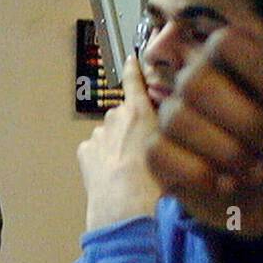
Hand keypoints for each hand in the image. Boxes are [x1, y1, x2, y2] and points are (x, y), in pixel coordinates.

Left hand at [79, 56, 162, 230]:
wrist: (126, 204)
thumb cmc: (159, 180)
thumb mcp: (177, 149)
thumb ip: (172, 130)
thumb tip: (177, 129)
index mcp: (141, 112)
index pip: (135, 81)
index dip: (133, 69)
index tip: (129, 58)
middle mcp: (115, 117)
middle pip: (123, 114)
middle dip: (130, 126)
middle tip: (142, 150)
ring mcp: (97, 134)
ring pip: (109, 134)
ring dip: (116, 145)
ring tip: (129, 168)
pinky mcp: (85, 151)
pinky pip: (95, 150)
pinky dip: (102, 158)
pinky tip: (112, 174)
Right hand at [146, 0, 262, 237]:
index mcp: (232, 62)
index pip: (224, 43)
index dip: (255, 71)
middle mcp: (197, 84)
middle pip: (198, 85)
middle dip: (244, 123)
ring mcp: (174, 118)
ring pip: (178, 121)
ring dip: (228, 154)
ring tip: (256, 171)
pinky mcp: (159, 155)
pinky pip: (161, 153)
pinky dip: (198, 174)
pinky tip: (224, 184)